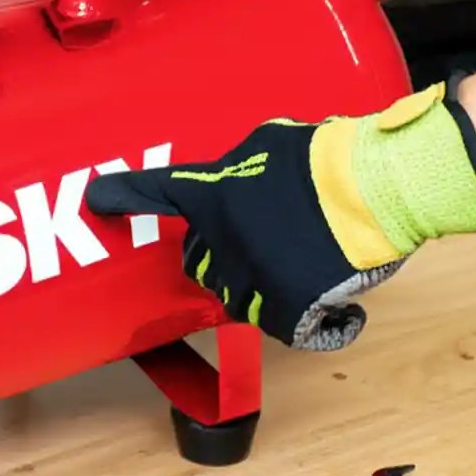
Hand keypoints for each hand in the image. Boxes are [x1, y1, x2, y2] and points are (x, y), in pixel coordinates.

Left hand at [85, 83, 475, 349]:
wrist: (377, 187)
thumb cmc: (332, 159)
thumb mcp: (272, 145)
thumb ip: (239, 169)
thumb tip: (234, 178)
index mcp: (214, 194)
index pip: (160, 193)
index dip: (126, 196)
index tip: (98, 198)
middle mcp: (222, 240)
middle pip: (200, 264)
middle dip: (224, 257)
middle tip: (264, 241)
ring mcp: (251, 278)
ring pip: (239, 300)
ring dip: (266, 288)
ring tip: (305, 266)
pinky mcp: (285, 308)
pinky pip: (292, 330)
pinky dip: (320, 324)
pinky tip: (338, 310)